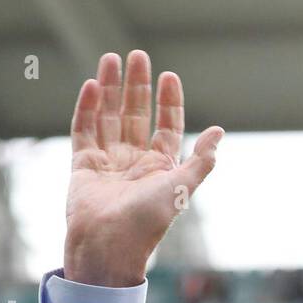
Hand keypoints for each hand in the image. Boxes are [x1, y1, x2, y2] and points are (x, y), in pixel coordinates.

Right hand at [64, 50, 222, 286]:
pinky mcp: (83, 165)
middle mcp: (135, 162)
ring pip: (109, 117)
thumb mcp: (181, 189)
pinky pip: (84, 130)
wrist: (110, 246)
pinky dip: (87, 108)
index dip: (168, 101)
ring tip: (110, 59)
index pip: (166, 126)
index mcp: (161, 168)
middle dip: (137, 86)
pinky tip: (91, 86)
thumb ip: (200, 161)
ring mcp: (108, 162)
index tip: (169, 76)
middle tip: (137, 56)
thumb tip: (219, 134)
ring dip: (109, 88)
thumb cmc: (148, 222)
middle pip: (137, 115)